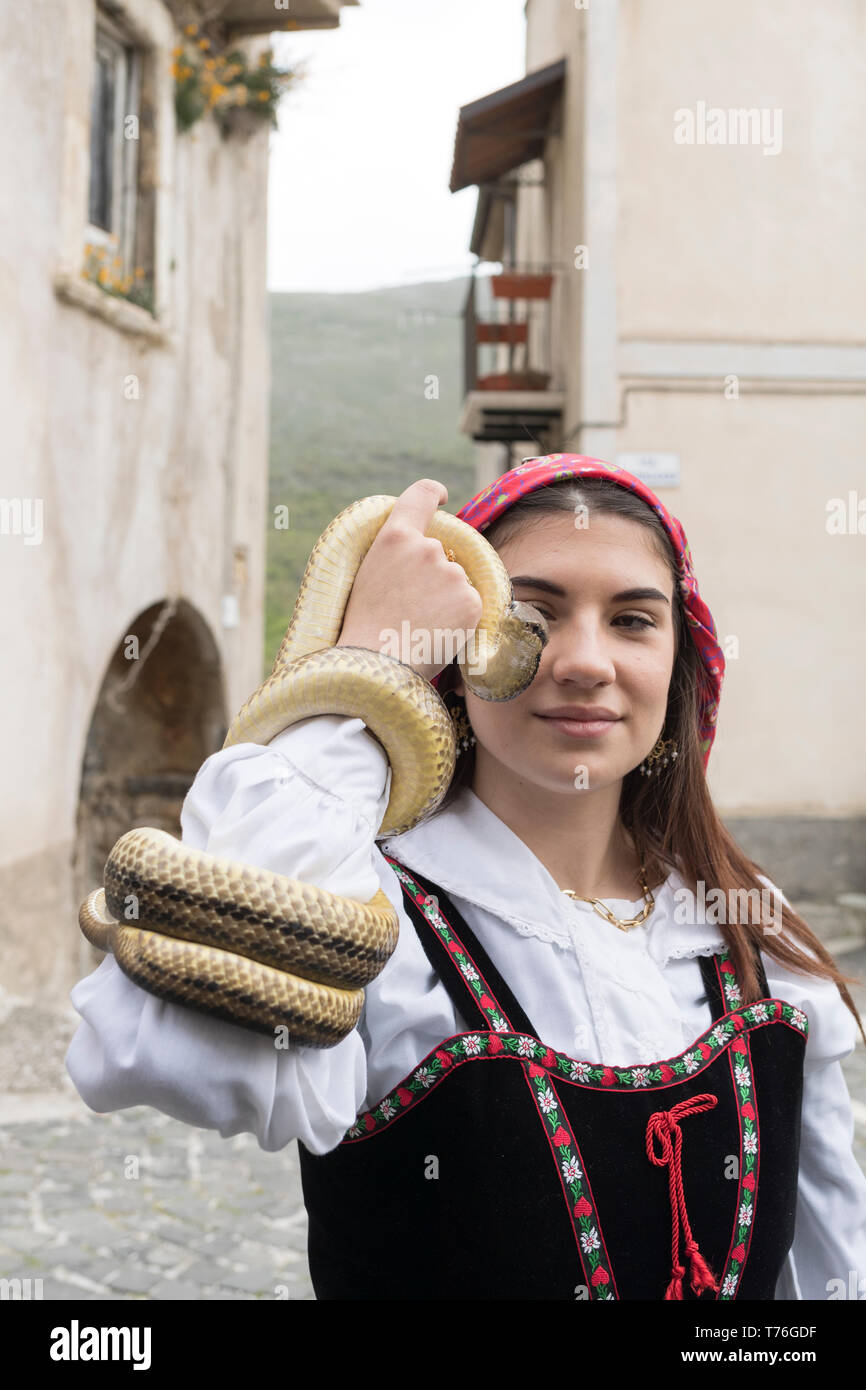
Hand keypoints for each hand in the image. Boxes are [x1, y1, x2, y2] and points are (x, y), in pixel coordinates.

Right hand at [335, 479, 483, 683]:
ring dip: (443, 599)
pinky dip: (457, 618)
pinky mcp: (471, 599)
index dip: (433, 493)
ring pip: (454, 582)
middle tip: (409, 608)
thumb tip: (416, 552)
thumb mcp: (367, 576)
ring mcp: (452, 574)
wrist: (376, 667)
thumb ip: (394, 556)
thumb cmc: (362, 628)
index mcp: (394, 538)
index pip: (420, 496)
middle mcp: (427, 548)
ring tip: (418, 626)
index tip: (441, 496)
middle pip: (438, 554)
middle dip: (430, 576)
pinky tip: (435, 633)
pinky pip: (468, 604)